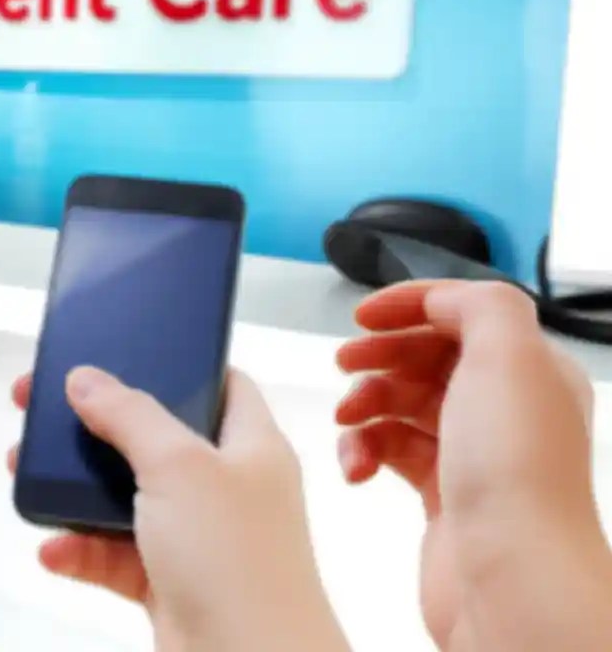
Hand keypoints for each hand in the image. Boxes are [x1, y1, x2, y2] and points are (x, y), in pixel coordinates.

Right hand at [9, 367, 347, 651]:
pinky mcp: (168, 584)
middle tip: (42, 408)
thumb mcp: (180, 467)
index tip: (124, 350)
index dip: (178, 364)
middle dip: (95, 428)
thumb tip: (88, 380)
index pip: (221, 385)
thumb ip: (130, 415)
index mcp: (250, 446)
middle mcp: (226, 488)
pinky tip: (53, 547)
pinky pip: (113, 556)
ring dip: (74, 491)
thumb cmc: (239, 564)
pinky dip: (79, 550)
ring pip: (124, 499)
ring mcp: (197, 539)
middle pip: (152, 440)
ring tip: (26, 472)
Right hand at [337, 281, 611, 650]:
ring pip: (401, 405)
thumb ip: (477, 303)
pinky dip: (365, 451)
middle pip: (425, 356)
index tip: (363, 317)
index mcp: (531, 367)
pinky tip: (357, 466)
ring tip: (347, 422)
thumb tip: (438, 300)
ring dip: (364, 406)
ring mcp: (474, 452)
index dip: (409, 306)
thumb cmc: (516, 476)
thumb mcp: (508, 355)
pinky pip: (390, 452)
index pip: (463, 313)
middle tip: (345, 364)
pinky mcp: (444, 493)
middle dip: (378, 357)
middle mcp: (506, 407)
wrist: (512, 576)